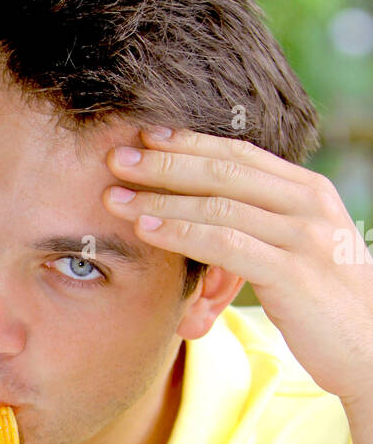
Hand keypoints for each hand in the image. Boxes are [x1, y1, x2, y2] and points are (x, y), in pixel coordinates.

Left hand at [104, 128, 372, 408]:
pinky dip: (181, 233)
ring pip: (219, 204)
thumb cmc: (326, 306)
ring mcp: (303, 236)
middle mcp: (308, 204)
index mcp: (308, 191)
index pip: (240, 155)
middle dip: (165, 162)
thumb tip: (205, 216)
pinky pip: (226, 244)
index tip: (145, 137)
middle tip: (116, 158)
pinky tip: (147, 230)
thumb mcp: (297, 252)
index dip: (189, 143)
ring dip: (161, 198)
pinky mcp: (293, 272)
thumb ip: (262, 227)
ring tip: (116, 197)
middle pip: (223, 170)